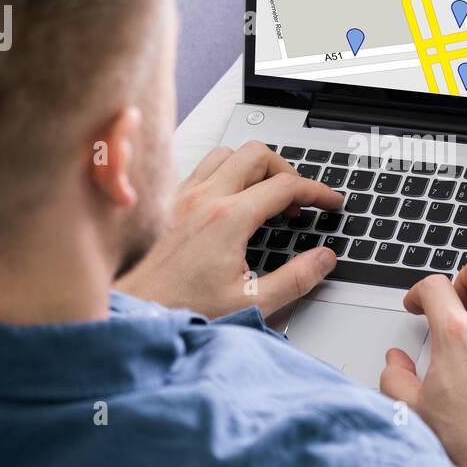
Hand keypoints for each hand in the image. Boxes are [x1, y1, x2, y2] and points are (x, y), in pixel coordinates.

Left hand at [116, 141, 342, 317]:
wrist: (137, 312)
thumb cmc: (184, 309)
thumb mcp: (252, 303)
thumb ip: (296, 279)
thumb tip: (323, 259)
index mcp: (228, 220)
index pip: (285, 186)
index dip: (317, 191)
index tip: (329, 202)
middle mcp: (205, 199)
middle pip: (257, 155)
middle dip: (287, 171)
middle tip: (298, 201)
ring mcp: (185, 196)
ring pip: (228, 153)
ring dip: (254, 168)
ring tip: (267, 196)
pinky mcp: (171, 202)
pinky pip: (203, 166)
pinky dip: (226, 172)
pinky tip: (233, 199)